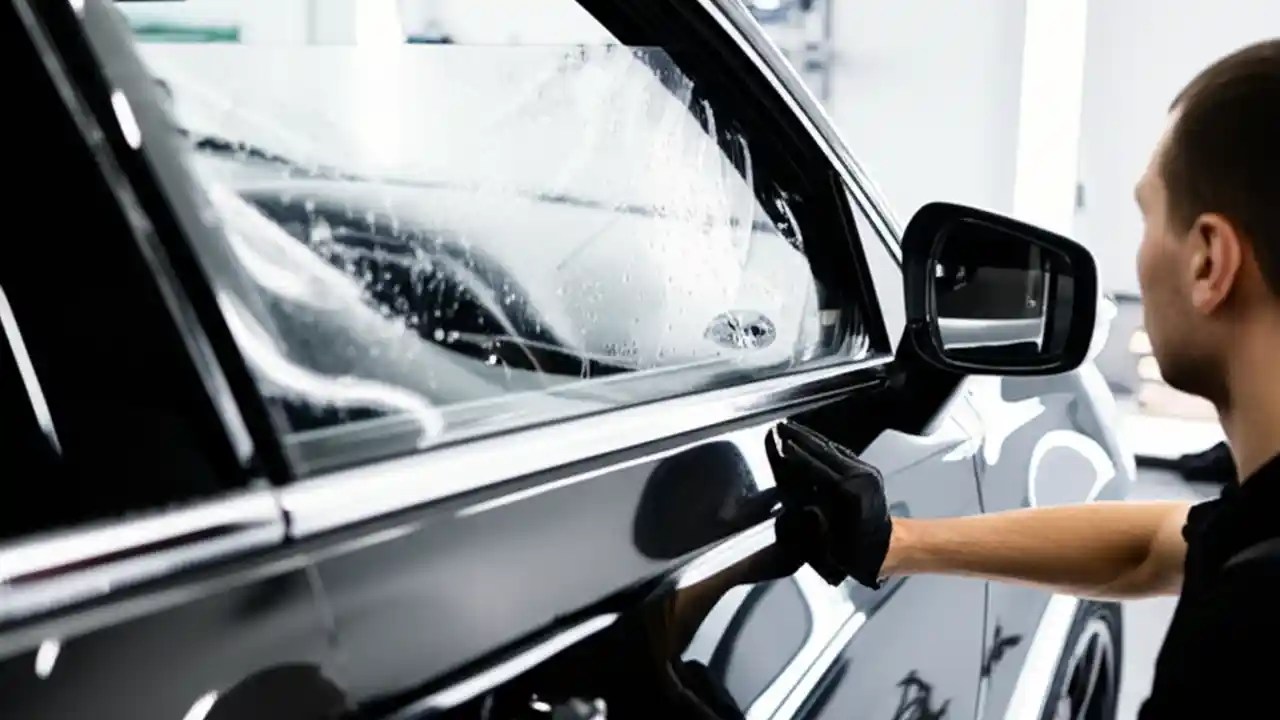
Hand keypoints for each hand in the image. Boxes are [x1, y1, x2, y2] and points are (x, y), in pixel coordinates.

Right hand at [766, 421, 891, 588]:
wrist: (883, 550)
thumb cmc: (852, 552)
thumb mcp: (824, 543)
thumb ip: (806, 517)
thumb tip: (790, 494)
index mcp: (847, 494)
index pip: (815, 466)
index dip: (796, 454)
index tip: (781, 441)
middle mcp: (859, 478)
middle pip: (824, 451)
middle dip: (800, 437)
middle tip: (781, 426)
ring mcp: (866, 472)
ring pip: (833, 448)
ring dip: (811, 437)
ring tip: (792, 427)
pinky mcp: (869, 471)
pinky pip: (842, 453)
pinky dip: (825, 445)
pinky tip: (813, 440)